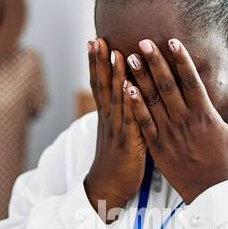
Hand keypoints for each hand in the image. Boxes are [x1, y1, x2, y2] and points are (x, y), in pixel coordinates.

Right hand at [83, 37, 146, 222]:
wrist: (107, 190)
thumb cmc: (118, 164)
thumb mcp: (121, 135)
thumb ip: (126, 116)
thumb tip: (131, 96)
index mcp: (107, 117)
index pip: (100, 84)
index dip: (97, 63)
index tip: (95, 41)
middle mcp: (108, 119)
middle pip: (102, 85)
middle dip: (99, 61)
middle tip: (96, 38)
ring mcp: (117, 130)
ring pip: (115, 98)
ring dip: (115, 75)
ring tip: (115, 52)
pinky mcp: (128, 143)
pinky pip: (129, 118)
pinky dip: (128, 101)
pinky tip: (129, 85)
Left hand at [124, 38, 227, 202]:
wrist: (214, 195)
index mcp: (205, 115)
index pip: (191, 80)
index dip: (181, 59)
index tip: (172, 41)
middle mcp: (185, 121)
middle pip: (167, 84)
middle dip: (155, 61)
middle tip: (143, 41)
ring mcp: (169, 134)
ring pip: (152, 100)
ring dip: (140, 77)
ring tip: (130, 58)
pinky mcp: (157, 147)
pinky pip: (143, 122)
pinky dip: (134, 104)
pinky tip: (125, 88)